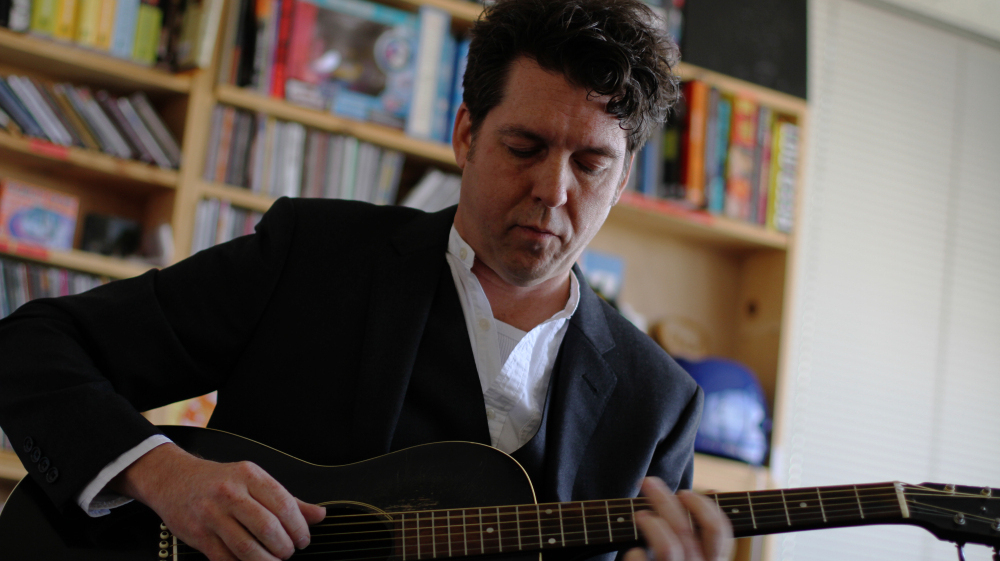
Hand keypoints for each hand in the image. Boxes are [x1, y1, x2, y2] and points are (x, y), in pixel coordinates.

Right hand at [111, 443, 326, 560]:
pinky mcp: (198, 536)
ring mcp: (212, 515)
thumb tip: (319, 515)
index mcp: (249, 476)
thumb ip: (288, 499)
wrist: (173, 479)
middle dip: (285, 547)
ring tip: (274, 560)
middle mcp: (230, 494)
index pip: (283, 504)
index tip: (304, 539)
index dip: (299, 527)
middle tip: (289, 552)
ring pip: (247, 548)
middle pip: (268, 528)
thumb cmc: (218, 481)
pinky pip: (226, 559)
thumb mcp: (254, 480)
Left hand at [624, 477, 732, 560]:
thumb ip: (700, 534)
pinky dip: (634, 554)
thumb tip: (714, 491)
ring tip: (639, 516)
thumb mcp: (696, 556)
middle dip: (664, 499)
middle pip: (685, 529)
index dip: (703, 506)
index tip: (685, 492)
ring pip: (667, 547)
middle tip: (647, 483)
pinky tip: (632, 553)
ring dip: (651, 524)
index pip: (719, 530)